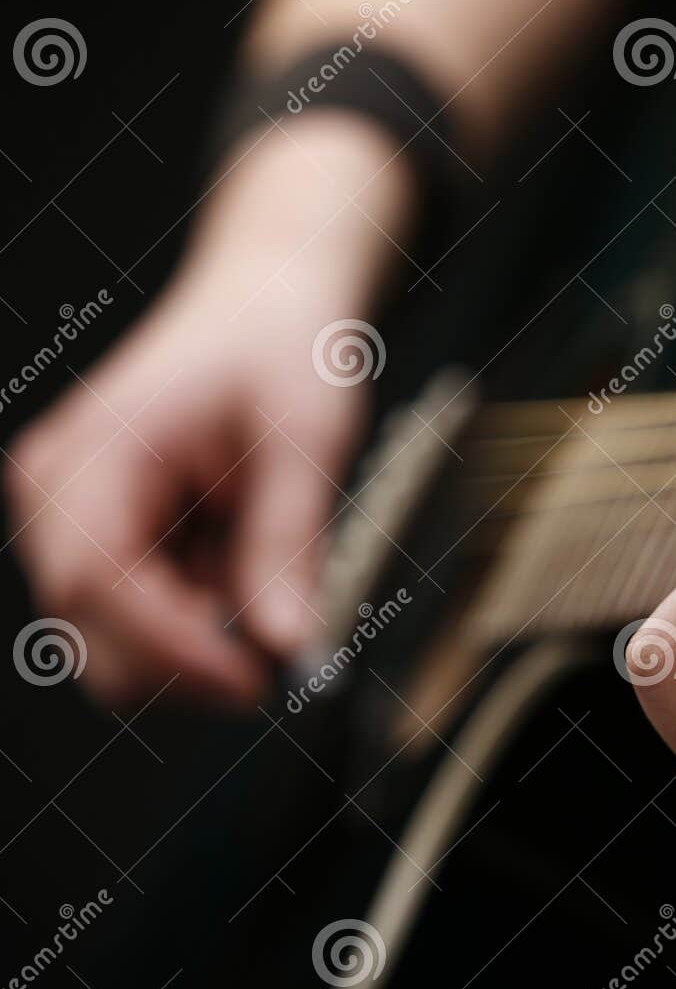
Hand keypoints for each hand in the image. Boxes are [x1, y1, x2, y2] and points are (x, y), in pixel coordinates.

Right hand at [5, 116, 414, 706]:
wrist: (265, 307)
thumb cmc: (279, 354)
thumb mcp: (305, 443)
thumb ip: (288, 546)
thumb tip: (288, 645)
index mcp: (91, 457)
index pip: (98, 587)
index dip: (176, 651)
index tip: (260, 681)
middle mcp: (58, 496)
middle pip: (97, 638)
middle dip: (193, 660)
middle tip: (287, 648)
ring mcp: (70, 522)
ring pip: (120, 644)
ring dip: (202, 640)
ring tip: (268, 573)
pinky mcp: (101, 541)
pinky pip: (141, 618)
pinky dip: (201, 618)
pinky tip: (242, 565)